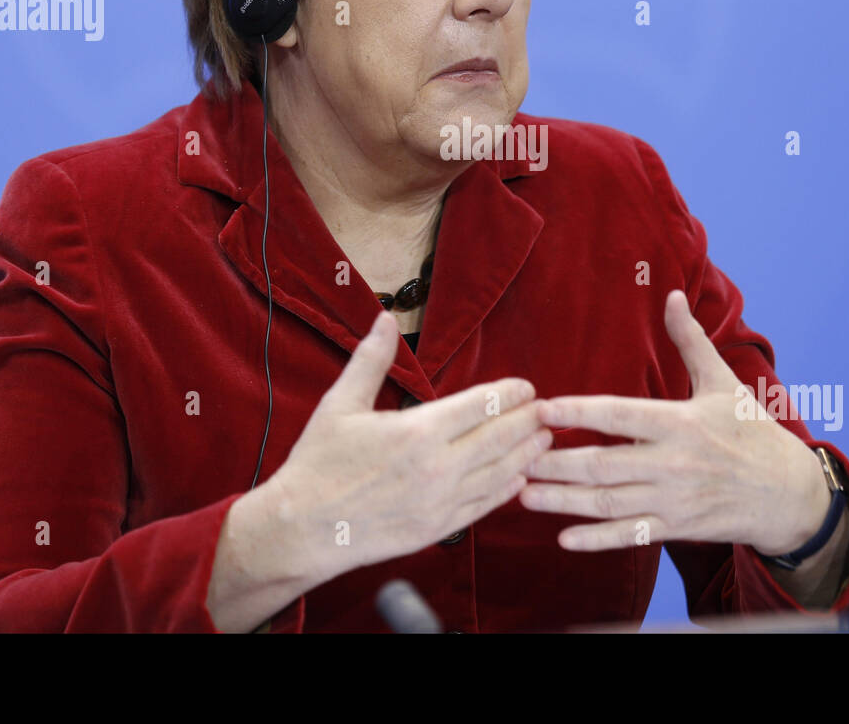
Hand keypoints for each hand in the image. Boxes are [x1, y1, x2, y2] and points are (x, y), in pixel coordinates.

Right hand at [264, 311, 552, 583]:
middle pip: (499, 438)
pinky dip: (506, 490)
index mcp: (418, 431)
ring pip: (499, 474)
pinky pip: (483, 506)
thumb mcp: (341, 404)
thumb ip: (371, 359)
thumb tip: (385, 318)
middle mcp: (437, 467)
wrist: (302, 529)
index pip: (479, 406)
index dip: (508, 395)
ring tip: (544, 440)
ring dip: (526, 454)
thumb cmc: (317, 464)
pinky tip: (518, 478)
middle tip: (546, 411)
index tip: (525, 388)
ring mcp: (441, 502)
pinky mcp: (438, 529)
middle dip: (527, 422)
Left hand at [519, 290, 830, 555]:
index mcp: (681, 423)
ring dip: (562, 501)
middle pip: (604, 465)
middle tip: (514, 458)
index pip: (620, 416)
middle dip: (555, 464)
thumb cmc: (753, 431)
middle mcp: (674, 463)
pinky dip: (596, 539)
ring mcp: (674, 500)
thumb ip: (691, 341)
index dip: (579, 412)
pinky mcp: (677, 527)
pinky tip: (563, 537)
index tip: (541, 410)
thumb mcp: (724, 382)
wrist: (790, 494)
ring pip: (609, 503)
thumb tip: (672, 296)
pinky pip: (630, 535)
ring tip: (522, 494)